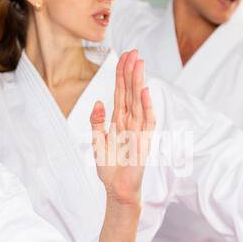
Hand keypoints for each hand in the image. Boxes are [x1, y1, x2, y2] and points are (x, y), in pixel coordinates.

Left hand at [92, 50, 155, 206]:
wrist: (118, 190)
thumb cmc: (110, 168)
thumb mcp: (97, 142)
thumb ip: (97, 122)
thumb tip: (98, 102)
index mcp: (118, 121)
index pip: (121, 93)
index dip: (121, 75)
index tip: (124, 56)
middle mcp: (130, 122)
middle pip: (130, 92)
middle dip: (131, 71)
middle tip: (134, 51)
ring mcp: (139, 130)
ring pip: (138, 101)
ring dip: (138, 82)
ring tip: (139, 63)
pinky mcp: (144, 142)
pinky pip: (146, 121)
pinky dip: (145, 106)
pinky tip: (144, 91)